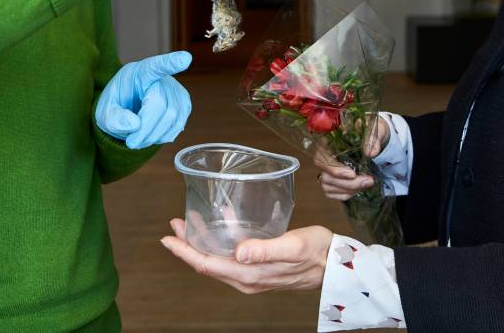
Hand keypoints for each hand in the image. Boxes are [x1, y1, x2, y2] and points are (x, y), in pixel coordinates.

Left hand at [95, 51, 192, 148]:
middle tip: (131, 143)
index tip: (185, 58)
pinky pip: (178, 125)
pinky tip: (152, 134)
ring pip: (172, 118)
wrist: (125, 109)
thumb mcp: (104, 112)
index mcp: (139, 72)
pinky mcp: (184, 104)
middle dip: (145, 129)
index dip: (171, 63)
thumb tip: (134, 125)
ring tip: (139, 140)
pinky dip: (164, 136)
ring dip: (154, 136)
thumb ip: (114, 119)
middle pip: (160, 104)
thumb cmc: (116, 106)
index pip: (156, 66)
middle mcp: (162, 77)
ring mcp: (176, 90)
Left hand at [160, 218, 332, 293]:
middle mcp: (247, 279)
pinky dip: (220, 242)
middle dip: (188, 245)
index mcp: (250, 274)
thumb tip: (238, 252)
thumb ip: (265, 249)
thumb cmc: (317, 251)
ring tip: (189, 223)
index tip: (167, 237)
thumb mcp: (292, 245)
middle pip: (207, 264)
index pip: (207, 265)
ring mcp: (252, 277)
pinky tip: (221, 223)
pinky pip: (231, 259)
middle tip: (175, 224)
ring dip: (201, 244)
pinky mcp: (259, 270)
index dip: (184, 252)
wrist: (336, 265)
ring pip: (217, 261)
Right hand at [313, 114, 389, 200]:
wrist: (373, 141)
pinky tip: (359, 188)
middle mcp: (325, 157)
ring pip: (328, 187)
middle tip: (369, 180)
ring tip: (367, 183)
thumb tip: (370, 153)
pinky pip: (332, 194)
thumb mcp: (374, 131)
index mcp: (328, 143)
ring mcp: (327, 171)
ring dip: (349, 190)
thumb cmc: (369, 133)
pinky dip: (346, 194)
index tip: (352, 174)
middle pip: (325, 176)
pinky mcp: (332, 181)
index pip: (321, 159)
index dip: (334, 169)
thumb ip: (372, 139)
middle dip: (348, 183)